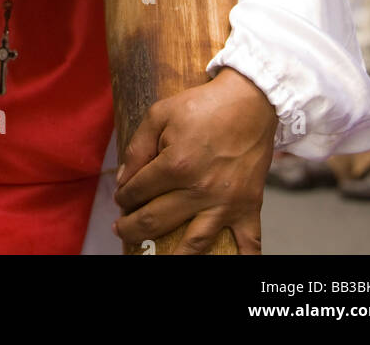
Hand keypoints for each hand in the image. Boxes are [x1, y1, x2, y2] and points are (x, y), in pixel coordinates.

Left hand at [113, 67, 277, 253]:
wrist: (249, 101)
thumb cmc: (203, 105)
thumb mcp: (160, 113)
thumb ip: (137, 147)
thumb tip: (123, 179)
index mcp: (175, 165)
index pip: (138, 191)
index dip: (123, 197)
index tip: (120, 199)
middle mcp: (198, 189)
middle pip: (156, 221)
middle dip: (132, 228)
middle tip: (122, 230)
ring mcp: (225, 202)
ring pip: (194, 243)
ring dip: (172, 257)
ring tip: (154, 261)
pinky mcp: (248, 206)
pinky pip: (248, 242)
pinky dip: (243, 260)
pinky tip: (233, 269)